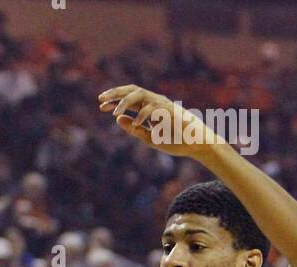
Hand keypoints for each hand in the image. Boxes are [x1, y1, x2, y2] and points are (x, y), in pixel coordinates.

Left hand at [98, 85, 223, 158]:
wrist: (195, 144)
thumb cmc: (175, 141)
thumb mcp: (149, 137)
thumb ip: (134, 129)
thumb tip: (118, 120)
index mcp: (149, 108)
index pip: (129, 100)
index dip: (114, 101)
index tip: (101, 106)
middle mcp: (155, 103)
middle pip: (133, 91)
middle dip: (116, 93)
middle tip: (101, 99)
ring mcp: (162, 105)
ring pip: (141, 95)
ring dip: (126, 101)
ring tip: (115, 112)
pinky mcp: (169, 111)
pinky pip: (152, 108)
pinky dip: (142, 115)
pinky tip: (134, 123)